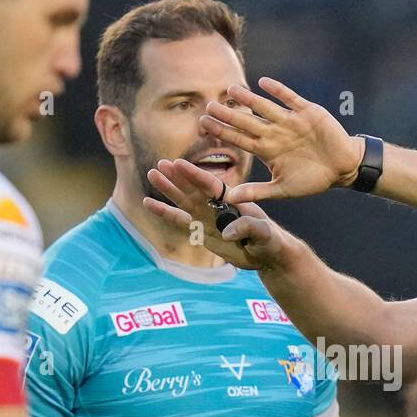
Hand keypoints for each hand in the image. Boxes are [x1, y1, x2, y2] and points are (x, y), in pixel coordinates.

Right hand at [144, 158, 299, 272]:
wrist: (265, 253)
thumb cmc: (268, 238)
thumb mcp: (264, 232)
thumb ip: (248, 227)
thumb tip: (227, 232)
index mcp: (230, 199)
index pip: (210, 184)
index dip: (194, 174)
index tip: (179, 163)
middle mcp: (214, 204)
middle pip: (192, 187)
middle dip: (176, 176)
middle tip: (160, 164)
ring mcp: (205, 215)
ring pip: (182, 199)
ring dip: (167, 188)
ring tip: (152, 174)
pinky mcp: (199, 230)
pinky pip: (178, 219)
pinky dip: (164, 212)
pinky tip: (148, 202)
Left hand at [197, 77, 365, 201]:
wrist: (342, 168)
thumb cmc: (312, 179)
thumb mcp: (282, 189)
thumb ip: (257, 191)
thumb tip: (229, 199)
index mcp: (267, 149)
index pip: (239, 138)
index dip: (222, 132)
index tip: (203, 125)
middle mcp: (275, 133)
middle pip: (247, 121)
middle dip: (229, 114)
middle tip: (209, 106)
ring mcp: (290, 121)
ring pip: (265, 107)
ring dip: (249, 99)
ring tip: (231, 90)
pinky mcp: (307, 112)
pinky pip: (290, 99)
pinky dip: (277, 91)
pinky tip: (263, 83)